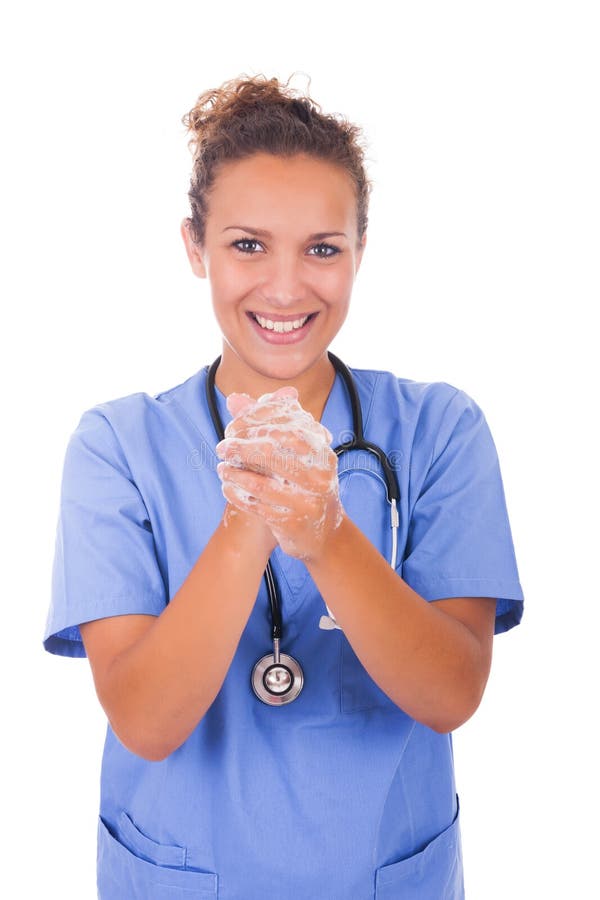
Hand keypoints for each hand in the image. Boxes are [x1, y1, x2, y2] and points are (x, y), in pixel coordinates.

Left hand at [215, 387, 343, 561]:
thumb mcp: (296, 454)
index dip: (256, 425)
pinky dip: (238, 496)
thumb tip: (234, 399)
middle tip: (222, 447)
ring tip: (222, 468)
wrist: (326, 535)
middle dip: (242, 447)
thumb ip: (266, 424)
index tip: (233, 426)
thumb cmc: (306, 486)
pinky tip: (227, 488)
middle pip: (273, 452)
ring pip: (262, 484)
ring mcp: (307, 502)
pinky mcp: (293, 524)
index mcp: (322, 452)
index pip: (286, 428)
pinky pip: (257, 508)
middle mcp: (318, 476)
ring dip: (235, 474)